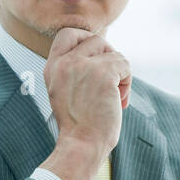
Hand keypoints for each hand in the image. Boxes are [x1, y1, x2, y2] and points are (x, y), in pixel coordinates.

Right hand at [43, 26, 130, 155]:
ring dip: (120, 74)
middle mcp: (65, 63)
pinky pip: (125, 65)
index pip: (67, 34)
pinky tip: (120, 102)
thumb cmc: (77, 126)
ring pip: (113, 53)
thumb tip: (101, 51)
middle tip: (111, 78)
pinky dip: (127, 83)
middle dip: (108, 56)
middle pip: (95, 40)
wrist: (81, 145)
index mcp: (52, 68)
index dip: (85, 40)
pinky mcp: (104, 73)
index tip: (96, 59)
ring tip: (115, 97)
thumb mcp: (64, 92)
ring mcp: (84, 66)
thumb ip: (73, 70)